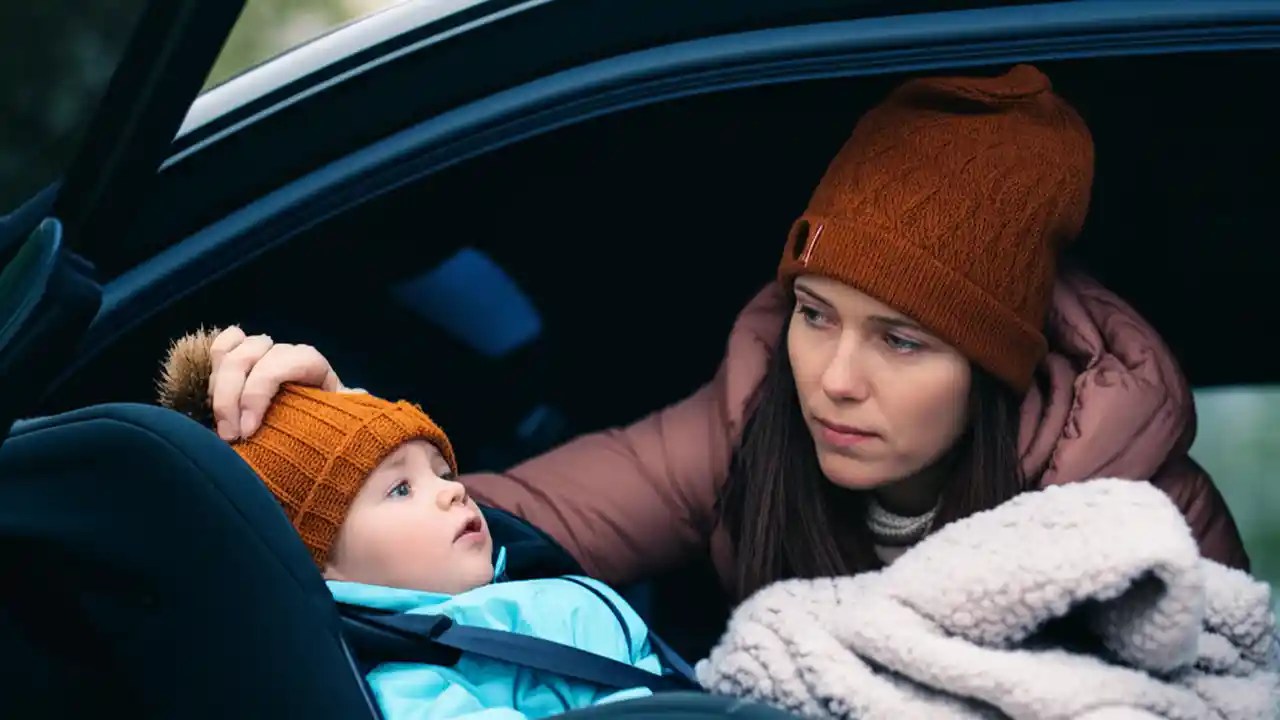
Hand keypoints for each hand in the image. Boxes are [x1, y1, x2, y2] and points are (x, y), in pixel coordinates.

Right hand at [208, 326, 343, 439]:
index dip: (259, 391)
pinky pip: (223, 346)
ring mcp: (261, 355)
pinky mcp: (240, 363)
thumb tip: (358, 394)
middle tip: (230, 437)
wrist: (313, 439)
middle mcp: (285, 354)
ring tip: (222, 427)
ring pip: (233, 350)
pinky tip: (211, 398)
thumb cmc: (327, 432)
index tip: (248, 432)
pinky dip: (213, 364)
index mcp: (312, 365)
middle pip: (250, 355)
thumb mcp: (341, 424)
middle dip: (231, 398)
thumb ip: (348, 409)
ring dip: (219, 389)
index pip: (284, 361)